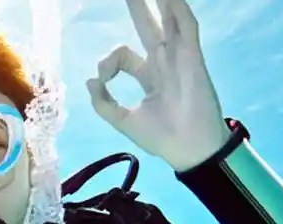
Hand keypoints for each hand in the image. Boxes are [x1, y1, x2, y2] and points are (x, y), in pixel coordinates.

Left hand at [86, 0, 231, 171]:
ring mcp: (180, 58)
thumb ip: (104, 103)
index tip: (103, 79)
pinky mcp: (193, 58)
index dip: (108, 63)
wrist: (189, 150)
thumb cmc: (161, 138)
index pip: (123, 56)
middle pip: (148, 28)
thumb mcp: (123, 121)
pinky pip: (187, 27)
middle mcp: (164, 63)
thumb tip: (90, 80)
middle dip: (138, 7)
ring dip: (162, 2)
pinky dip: (178, 9)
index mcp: (148, 76)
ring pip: (170, 21)